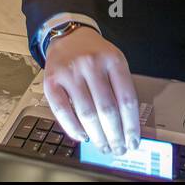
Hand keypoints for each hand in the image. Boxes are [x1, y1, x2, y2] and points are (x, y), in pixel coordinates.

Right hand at [42, 27, 140, 154]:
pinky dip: (73, 128)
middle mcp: (91, 64)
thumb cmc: (95, 53)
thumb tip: (126, 126)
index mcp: (113, 60)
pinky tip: (82, 136)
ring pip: (86, 113)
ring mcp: (70, 72)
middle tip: (117, 149)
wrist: (68, 35)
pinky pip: (62, 110)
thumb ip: (121, 88)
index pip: (127, 100)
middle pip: (107, 109)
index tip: (133, 141)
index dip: (131, 126)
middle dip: (114, 135)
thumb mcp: (114, 61)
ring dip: (96, 136)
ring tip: (102, 146)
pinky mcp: (51, 80)